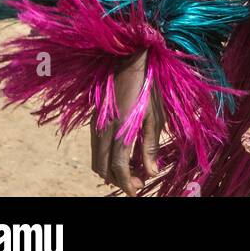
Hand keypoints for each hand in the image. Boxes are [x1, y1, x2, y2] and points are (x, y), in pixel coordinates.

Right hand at [90, 51, 161, 195]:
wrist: (128, 59)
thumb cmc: (146, 86)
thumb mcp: (155, 116)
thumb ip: (151, 146)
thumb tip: (151, 171)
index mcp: (119, 131)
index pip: (119, 169)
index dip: (128, 184)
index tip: (138, 190)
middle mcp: (103, 131)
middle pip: (103, 169)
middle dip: (119, 180)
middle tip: (137, 181)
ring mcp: (96, 126)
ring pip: (97, 160)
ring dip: (111, 170)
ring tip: (132, 168)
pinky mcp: (95, 120)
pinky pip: (97, 147)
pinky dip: (107, 157)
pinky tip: (124, 152)